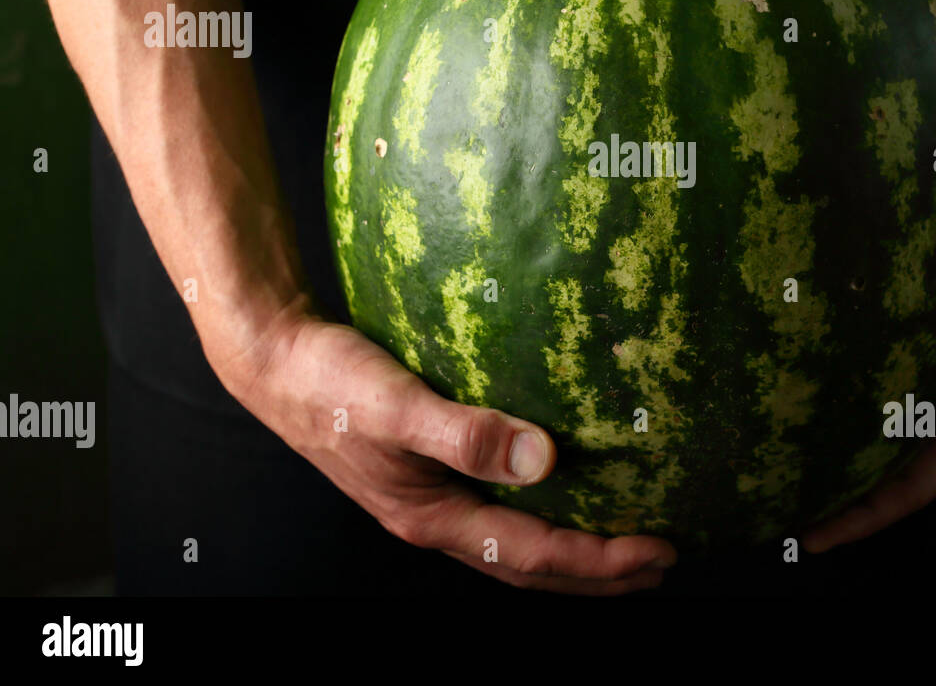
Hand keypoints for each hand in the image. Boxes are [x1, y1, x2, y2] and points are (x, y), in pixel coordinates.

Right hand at [217, 305, 677, 593]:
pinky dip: (539, 514)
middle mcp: (436, 519)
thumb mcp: (399, 407)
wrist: (275, 362)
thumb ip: (468, 435)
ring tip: (624, 545)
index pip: (533, 556)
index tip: (658, 551)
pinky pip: (497, 509)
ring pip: (515, 544)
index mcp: (432, 517)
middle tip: (660, 563)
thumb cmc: (332, 383)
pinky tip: (559, 488)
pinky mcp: (427, 471)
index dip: (600, 560)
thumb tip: (546, 459)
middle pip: (530, 567)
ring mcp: (430, 499)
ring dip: (573, 551)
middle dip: (598, 573)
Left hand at [802, 201, 935, 552]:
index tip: (813, 536)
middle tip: (782, 526)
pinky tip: (795, 412)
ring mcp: (925, 385)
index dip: (867, 514)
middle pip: (887, 475)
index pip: (916, 482)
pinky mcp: (908, 354)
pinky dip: (837, 413)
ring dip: (836, 468)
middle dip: (841, 507)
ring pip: (875, 442)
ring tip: (778, 481)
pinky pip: (868, 393)